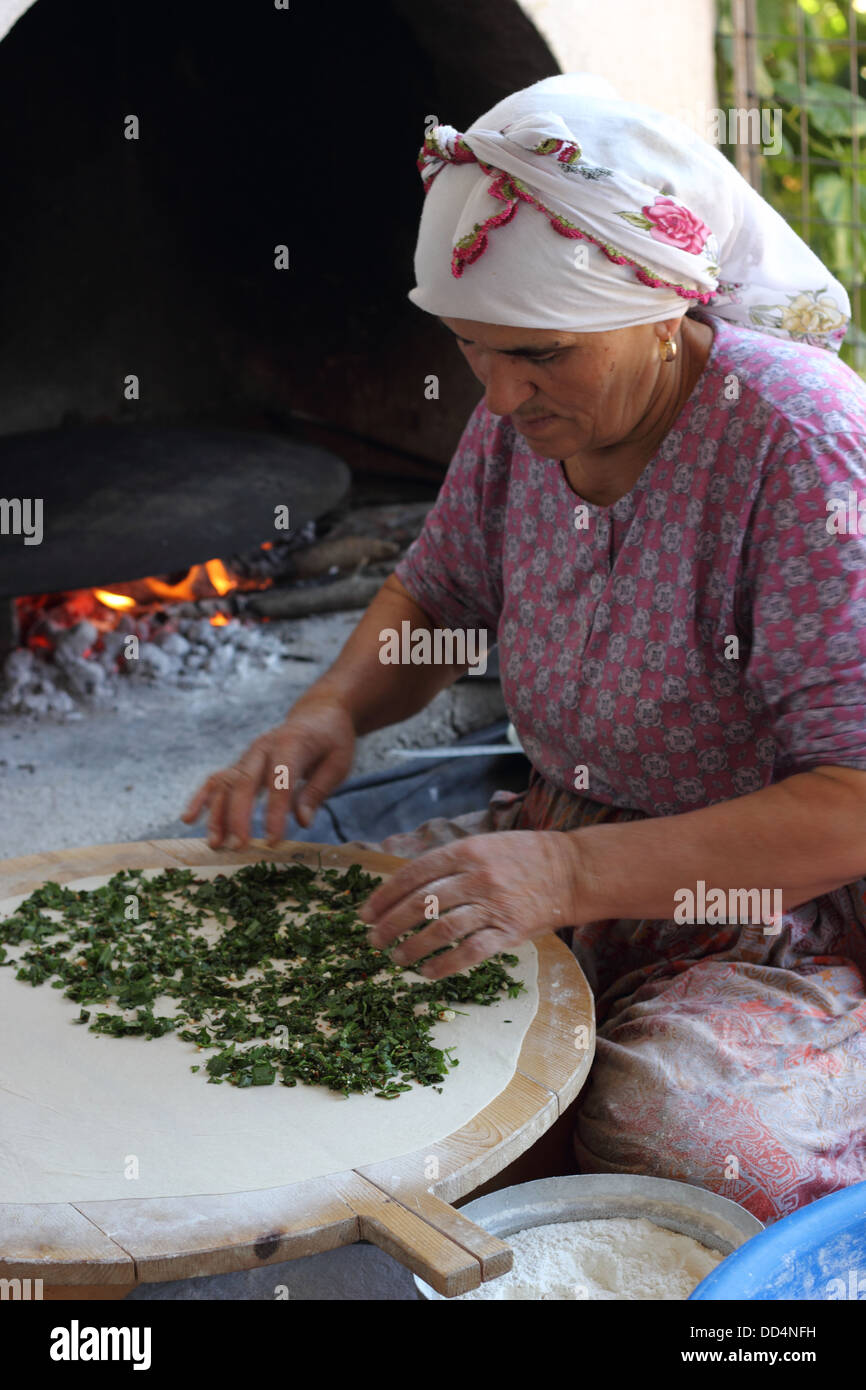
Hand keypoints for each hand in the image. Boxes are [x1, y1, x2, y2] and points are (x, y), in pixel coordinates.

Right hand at [180, 694, 355, 847]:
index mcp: (292, 744)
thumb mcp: (338, 763)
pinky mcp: (241, 763)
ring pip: (225, 783)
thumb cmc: (332, 740)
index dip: (275, 811)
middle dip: (239, 816)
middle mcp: (263, 747)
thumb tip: (302, 822)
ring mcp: (248, 754)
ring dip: (217, 813)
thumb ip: (318, 791)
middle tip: (239, 847)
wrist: (317, 713)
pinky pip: (217, 780)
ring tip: (216, 843)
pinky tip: (189, 819)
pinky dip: (202, 798)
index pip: (280, 780)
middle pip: (244, 781)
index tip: (273, 840)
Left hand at [359, 831, 582, 978]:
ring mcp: (493, 904)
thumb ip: (448, 861)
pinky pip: (470, 952)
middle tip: (373, 940)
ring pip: (441, 930)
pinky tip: (428, 974)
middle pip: (421, 903)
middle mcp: (476, 876)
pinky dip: (445, 965)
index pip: (413, 874)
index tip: (365, 913)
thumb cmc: (522, 857)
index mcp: (465, 851)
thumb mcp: (483, 845)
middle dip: (390, 925)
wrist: (572, 871)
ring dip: (413, 948)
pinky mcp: (509, 930)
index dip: (385, 896)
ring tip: (397, 959)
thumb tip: (405, 883)